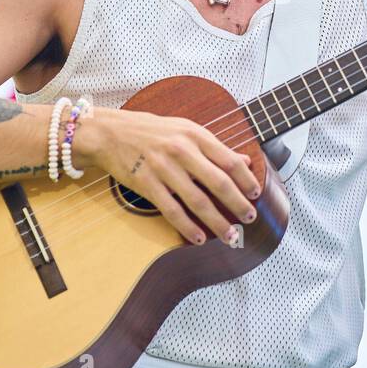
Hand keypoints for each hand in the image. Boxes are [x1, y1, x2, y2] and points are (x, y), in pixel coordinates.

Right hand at [73, 107, 261, 245]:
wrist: (111, 133)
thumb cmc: (152, 130)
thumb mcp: (186, 129)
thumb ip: (215, 147)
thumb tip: (244, 161)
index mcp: (194, 135)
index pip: (228, 160)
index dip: (245, 180)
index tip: (255, 194)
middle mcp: (181, 151)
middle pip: (217, 183)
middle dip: (237, 204)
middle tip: (250, 218)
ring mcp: (163, 169)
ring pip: (197, 201)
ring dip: (217, 221)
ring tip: (230, 235)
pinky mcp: (147, 185)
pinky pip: (172, 211)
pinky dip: (188, 227)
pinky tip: (199, 238)